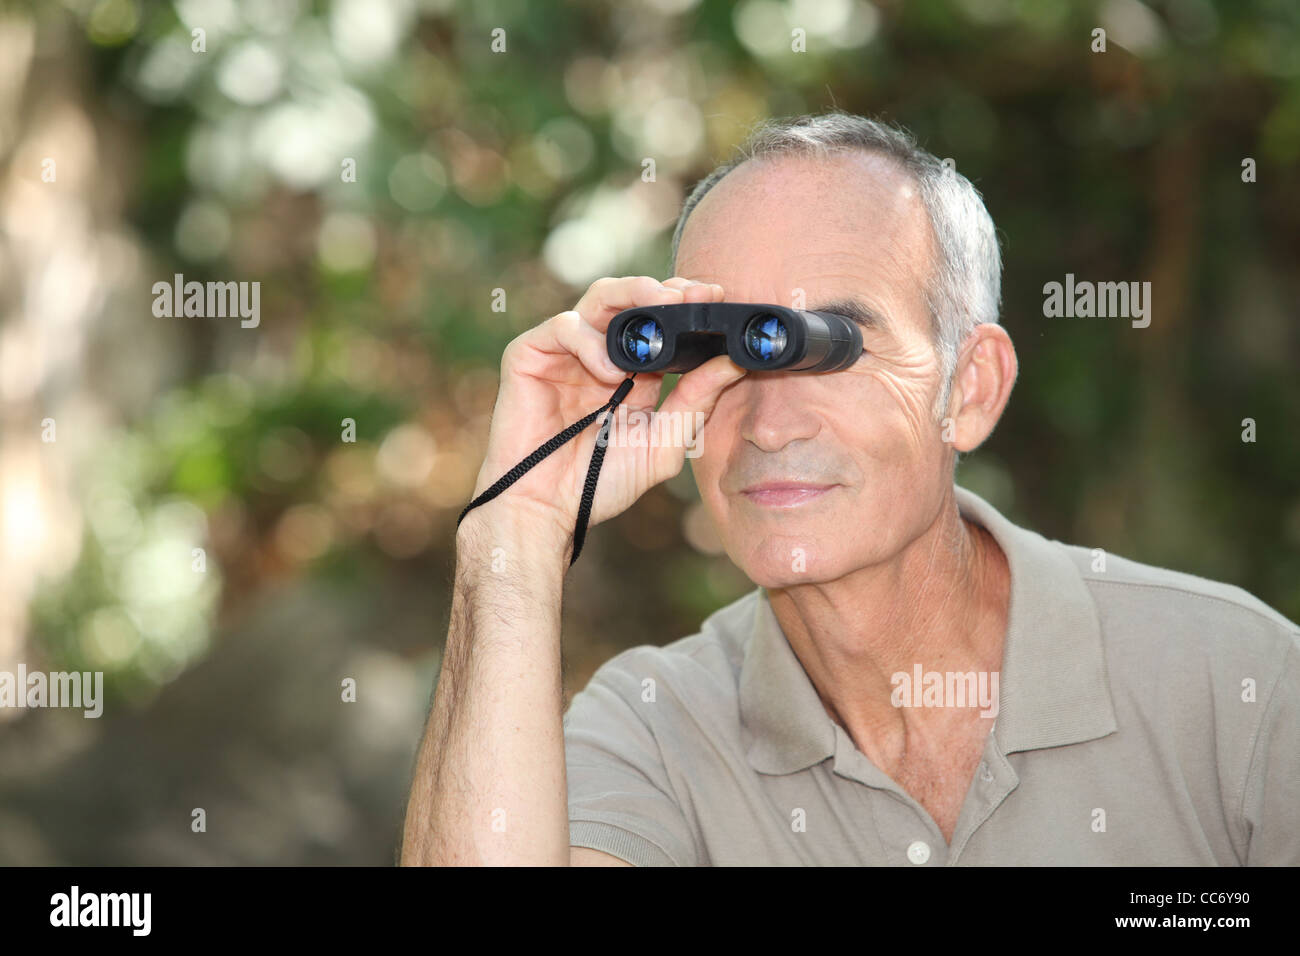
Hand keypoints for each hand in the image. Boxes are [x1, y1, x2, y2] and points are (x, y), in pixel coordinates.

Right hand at [464, 275, 744, 539]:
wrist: (544, 510)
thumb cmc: (598, 484)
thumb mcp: (662, 443)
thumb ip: (697, 402)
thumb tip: (736, 361)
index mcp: (633, 372)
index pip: (661, 321)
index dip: (686, 305)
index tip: (716, 298)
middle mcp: (599, 354)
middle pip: (631, 298)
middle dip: (663, 290)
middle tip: (691, 295)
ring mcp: (564, 353)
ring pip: (598, 297)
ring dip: (633, 296)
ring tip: (660, 309)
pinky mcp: (529, 355)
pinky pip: (563, 326)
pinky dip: (590, 341)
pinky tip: (610, 372)